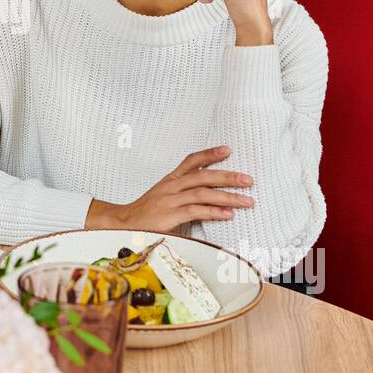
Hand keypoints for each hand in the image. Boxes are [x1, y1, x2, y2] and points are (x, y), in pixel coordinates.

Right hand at [85, 146, 253, 233]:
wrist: (124, 223)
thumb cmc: (147, 211)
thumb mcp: (164, 194)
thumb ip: (185, 191)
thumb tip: (212, 191)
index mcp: (171, 179)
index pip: (192, 160)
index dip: (210, 154)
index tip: (228, 149)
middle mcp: (172, 186)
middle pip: (203, 176)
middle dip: (228, 176)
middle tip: (248, 179)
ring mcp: (170, 200)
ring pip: (203, 193)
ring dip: (227, 196)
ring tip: (246, 200)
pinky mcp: (170, 216)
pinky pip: (195, 211)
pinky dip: (213, 212)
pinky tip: (228, 214)